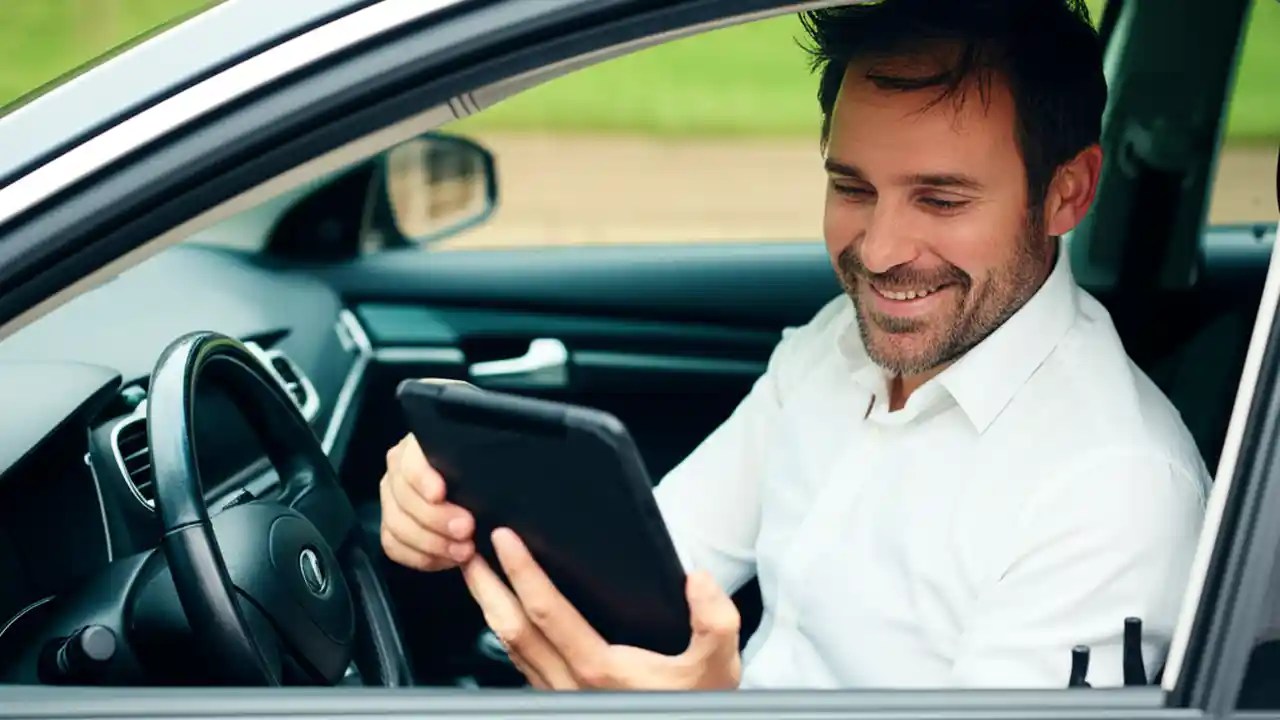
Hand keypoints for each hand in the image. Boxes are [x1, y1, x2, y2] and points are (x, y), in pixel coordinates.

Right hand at [379, 434, 475, 570]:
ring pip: (396, 525)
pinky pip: (394, 547)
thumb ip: (479, 466)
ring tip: (464, 551)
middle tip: (467, 530)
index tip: (440, 494)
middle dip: (435, 519)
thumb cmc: (488, 473)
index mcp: (417, 447)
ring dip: (431, 544)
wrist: (482, 496)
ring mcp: (391, 500)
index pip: (410, 462)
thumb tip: (485, 472)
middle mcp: (398, 471)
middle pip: (403, 497)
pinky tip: (447, 560)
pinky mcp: (391, 528)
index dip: (422, 478)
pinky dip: (421, 557)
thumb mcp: (486, 463)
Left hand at [463, 527, 741, 689]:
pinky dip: (505, 633)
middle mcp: (571, 686)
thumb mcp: (718, 666)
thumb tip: (699, 582)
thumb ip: (715, 622)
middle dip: (485, 586)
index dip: (522, 573)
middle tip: (466, 549)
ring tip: (476, 573)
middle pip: (511, 629)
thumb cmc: (697, 704)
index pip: (548, 613)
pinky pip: (522, 665)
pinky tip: (505, 614)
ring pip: (509, 648)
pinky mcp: (562, 702)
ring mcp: (562, 696)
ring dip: (489, 607)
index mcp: (602, 669)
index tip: (505, 539)